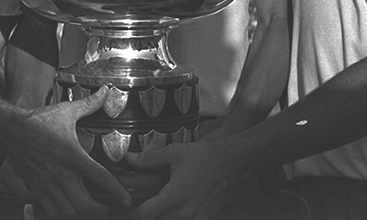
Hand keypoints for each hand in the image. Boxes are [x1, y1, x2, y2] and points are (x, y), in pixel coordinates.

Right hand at [5, 85, 130, 216]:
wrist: (9, 130)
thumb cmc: (37, 121)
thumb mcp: (66, 111)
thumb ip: (89, 104)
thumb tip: (106, 91)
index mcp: (72, 155)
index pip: (100, 177)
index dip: (117, 191)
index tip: (126, 200)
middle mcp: (61, 174)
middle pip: (84, 205)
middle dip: (100, 211)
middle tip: (109, 208)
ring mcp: (47, 185)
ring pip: (68, 212)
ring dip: (81, 214)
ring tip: (90, 209)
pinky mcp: (36, 189)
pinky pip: (50, 211)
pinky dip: (62, 214)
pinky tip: (68, 207)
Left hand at [126, 140, 240, 219]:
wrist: (236, 162)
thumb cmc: (206, 156)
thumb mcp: (175, 153)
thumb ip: (149, 159)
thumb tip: (130, 159)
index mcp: (175, 198)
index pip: (145, 215)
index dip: (133, 211)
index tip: (130, 203)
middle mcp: (186, 213)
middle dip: (149, 213)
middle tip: (144, 201)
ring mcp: (199, 219)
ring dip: (164, 214)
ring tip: (162, 200)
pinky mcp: (208, 218)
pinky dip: (178, 214)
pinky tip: (179, 201)